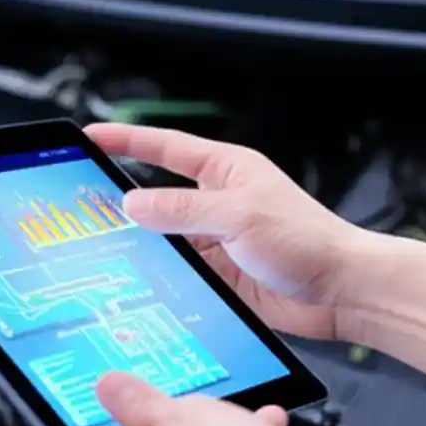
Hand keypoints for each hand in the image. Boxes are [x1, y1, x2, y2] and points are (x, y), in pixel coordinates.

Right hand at [87, 123, 378, 340]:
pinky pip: (179, 270)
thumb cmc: (307, 240)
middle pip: (158, 195)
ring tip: (105, 247)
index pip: (164, 149)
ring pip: (164, 237)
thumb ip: (182, 209)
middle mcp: (218, 201)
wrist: (341, 290)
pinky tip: (139, 280)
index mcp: (226, 170)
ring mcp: (217, 238)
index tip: (91, 136)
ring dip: (142, 244)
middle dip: (123, 199)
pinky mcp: (220, 273)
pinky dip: (160, 274)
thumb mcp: (238, 216)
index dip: (125, 140)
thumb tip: (133, 203)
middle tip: (84, 201)